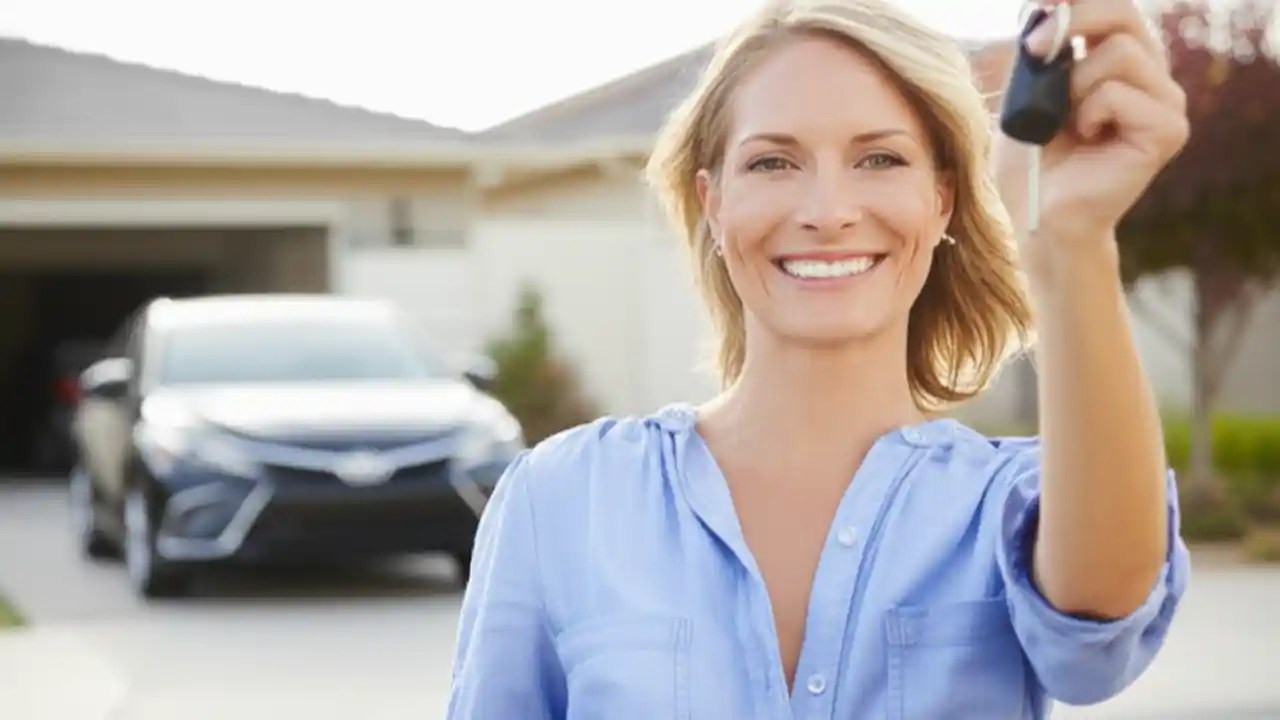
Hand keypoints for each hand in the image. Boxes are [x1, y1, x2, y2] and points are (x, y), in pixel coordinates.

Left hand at [993, 0, 1189, 259]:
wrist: (1039, 217)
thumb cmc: (1030, 162)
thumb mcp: (1025, 95)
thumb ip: (1039, 50)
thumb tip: (1043, 4)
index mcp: (1120, 60)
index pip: (1113, 4)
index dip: (1076, 0)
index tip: (1038, 2)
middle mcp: (1150, 75)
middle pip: (1124, 12)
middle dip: (1072, 20)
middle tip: (1033, 49)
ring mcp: (1165, 102)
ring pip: (1120, 52)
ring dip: (1074, 85)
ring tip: (1064, 122)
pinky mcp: (1168, 130)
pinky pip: (1119, 94)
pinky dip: (1088, 112)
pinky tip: (1086, 139)